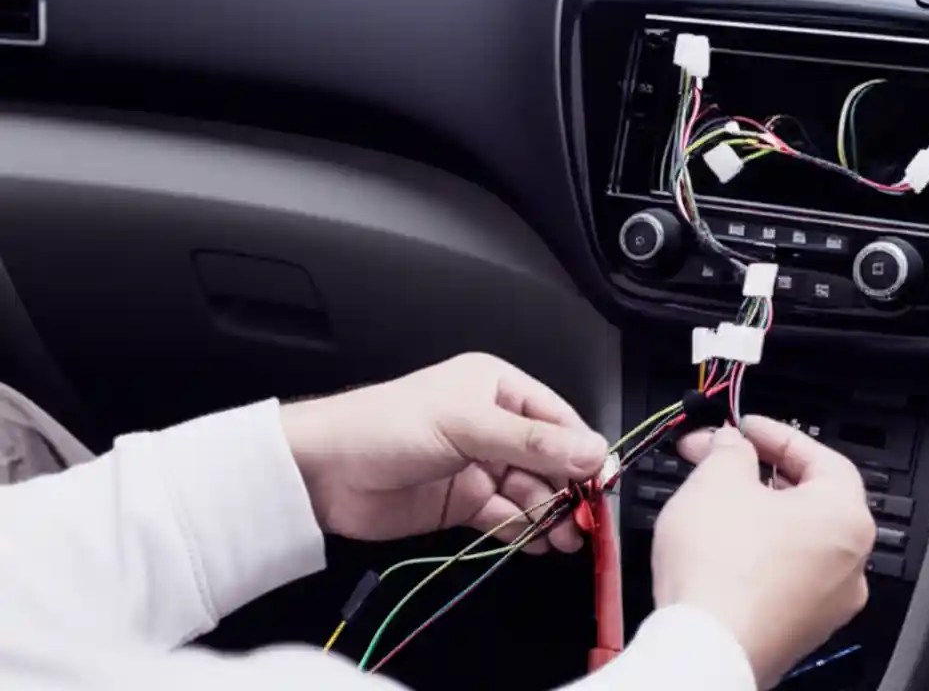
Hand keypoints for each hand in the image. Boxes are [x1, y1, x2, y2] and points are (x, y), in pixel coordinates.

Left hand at [280, 353, 605, 553]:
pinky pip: (507, 517)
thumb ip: (533, 444)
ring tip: (563, 540)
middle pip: (550, 461)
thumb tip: (593, 452)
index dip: (583, 451)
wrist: (321, 472)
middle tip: (585, 522)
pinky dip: (524, 531)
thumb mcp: (467, 426)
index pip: (557, 420)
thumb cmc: (387, 427)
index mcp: (497, 388)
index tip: (602, 482)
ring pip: (532, 492)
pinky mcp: (464, 502)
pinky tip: (537, 544)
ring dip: (551, 516)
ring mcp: (479, 465)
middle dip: (569, 491)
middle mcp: (493, 424)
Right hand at [653, 417, 874, 687]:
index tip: (742, 429)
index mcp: (846, 518)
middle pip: (809, 500)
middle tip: (718, 461)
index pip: (820, 457)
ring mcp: (827, 604)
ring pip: (795, 542)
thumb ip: (730, 450)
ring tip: (711, 505)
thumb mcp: (717, 481)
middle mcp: (850, 564)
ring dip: (757, 516)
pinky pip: (782, 579)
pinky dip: (756, 558)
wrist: (704, 649)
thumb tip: (731, 443)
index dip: (775, 435)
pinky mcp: (798, 631)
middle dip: (760, 474)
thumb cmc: (720, 570)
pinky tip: (718, 552)